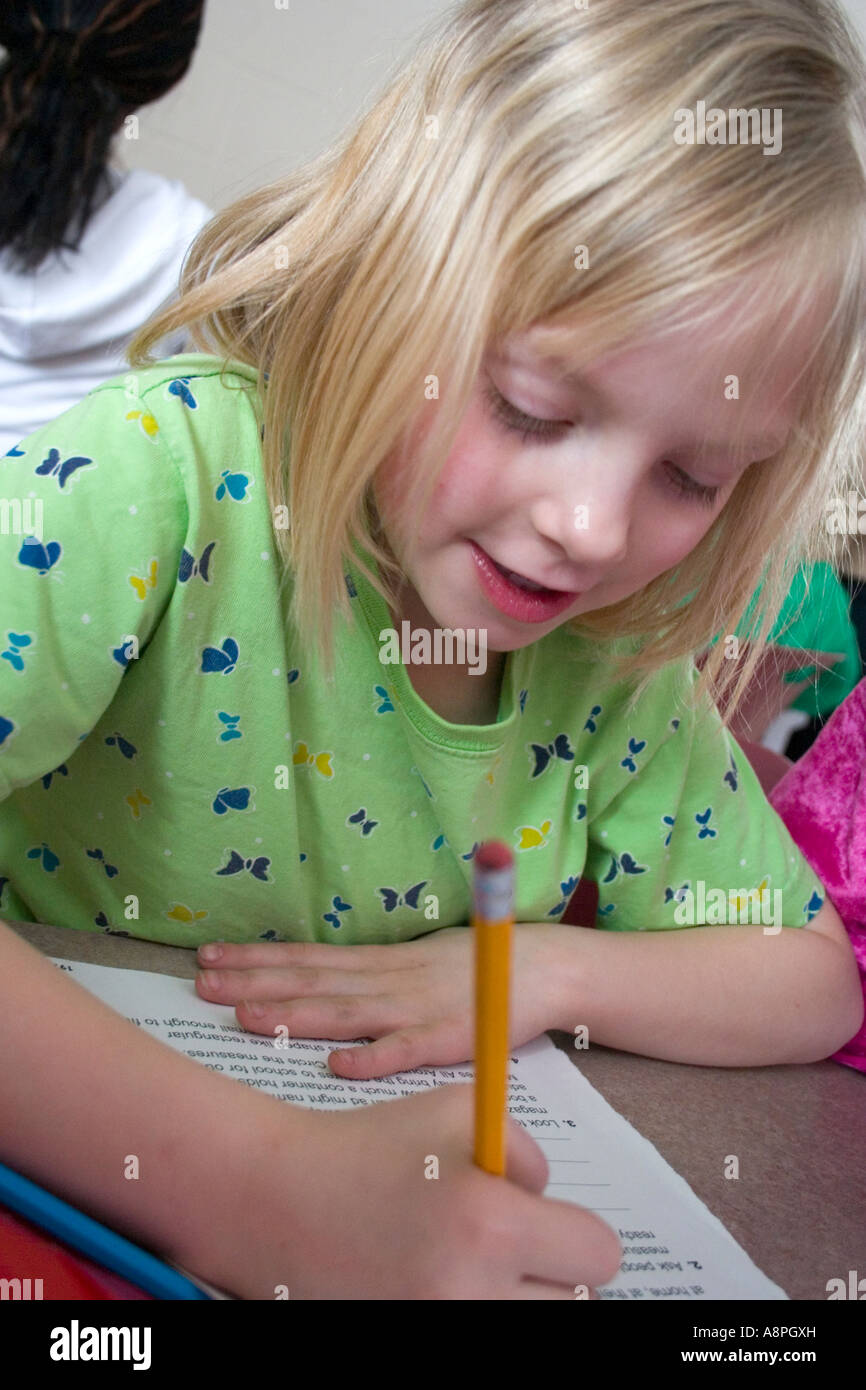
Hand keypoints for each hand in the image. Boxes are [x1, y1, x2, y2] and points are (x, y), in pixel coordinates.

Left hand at [195, 923, 574, 1077]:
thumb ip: (374, 971)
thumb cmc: (479, 966)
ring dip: (296, 1015)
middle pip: (314, 982)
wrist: (547, 965)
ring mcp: (418, 1008)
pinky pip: (409, 1050)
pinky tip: (338, 1065)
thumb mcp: (418, 958)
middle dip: (255, 983)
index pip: (309, 958)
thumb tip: (320, 979)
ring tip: (247, 1018)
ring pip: (347, 1012)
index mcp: (382, 962)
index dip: (259, 959)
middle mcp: (391, 980)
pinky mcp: (451, 1037)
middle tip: (202, 984)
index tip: (210, 957)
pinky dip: (374, 1057)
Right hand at [206, 1083, 620, 1299]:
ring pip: (527, 1324)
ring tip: (468, 1259)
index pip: (596, 1255)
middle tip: (508, 1243)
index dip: (574, 1230)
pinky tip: (437, 1277)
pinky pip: (477, 1332)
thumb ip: (525, 1151)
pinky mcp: (409, 1343)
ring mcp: (438, 1329)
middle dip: (547, 1270)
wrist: (278, 1199)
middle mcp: (472, 1295)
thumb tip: (547, 1198)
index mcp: (493, 1227)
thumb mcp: (459, 1110)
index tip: (542, 1218)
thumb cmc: (373, 1145)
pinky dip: (469, 1306)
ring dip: (511, 1294)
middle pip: (572, 1307)